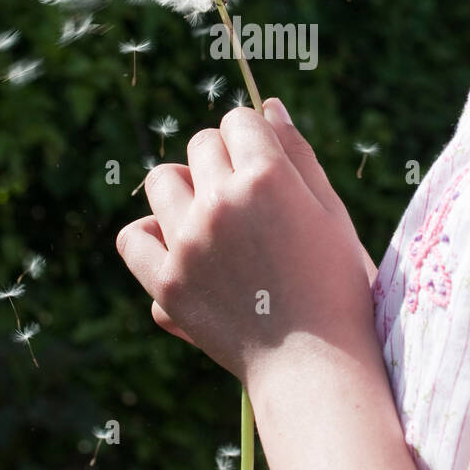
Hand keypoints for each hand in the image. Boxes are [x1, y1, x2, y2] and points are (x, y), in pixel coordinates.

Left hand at [116, 98, 379, 387]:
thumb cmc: (336, 284)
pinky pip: (133, 236)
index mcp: (268, 177)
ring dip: (184, 190)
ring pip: (161, 180)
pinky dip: (151, 237)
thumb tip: (266, 104)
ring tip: (211, 221)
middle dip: (221, 161)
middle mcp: (221, 202)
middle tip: (246, 201)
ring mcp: (188, 242)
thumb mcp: (329, 212)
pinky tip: (179, 247)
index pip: (238, 120)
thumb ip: (297, 154)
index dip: (251, 139)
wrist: (315, 364)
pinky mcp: (166, 282)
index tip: (263, 166)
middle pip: (200, 145)